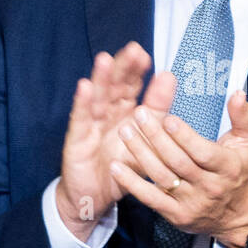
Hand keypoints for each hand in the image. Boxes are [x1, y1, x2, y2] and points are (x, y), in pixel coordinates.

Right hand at [54, 41, 173, 240]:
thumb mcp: (145, 138)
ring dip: (101, 79)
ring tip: (105, 60)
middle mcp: (106, 113)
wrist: (96, 197)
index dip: (137, 70)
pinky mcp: (77, 140)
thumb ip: (157, 110)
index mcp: (123, 111)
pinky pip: (80, 119)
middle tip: (133, 50)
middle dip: (123, 68)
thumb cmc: (120, 166)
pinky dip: (82, 103)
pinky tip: (84, 87)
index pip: (131, 85)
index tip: (146, 55)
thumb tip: (170, 77)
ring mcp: (90, 124)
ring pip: (97, 97)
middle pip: (114, 86)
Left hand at [110, 85, 247, 247]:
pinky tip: (116, 167)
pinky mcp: (176, 215)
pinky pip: (150, 199)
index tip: (168, 118)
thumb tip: (237, 93)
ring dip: (141, 154)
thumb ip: (243, 117)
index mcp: (228, 168)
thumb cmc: (241, 170)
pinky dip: (132, 183)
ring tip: (125, 132)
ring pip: (162, 177)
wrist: (238, 214)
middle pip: (178, 162)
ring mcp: (192, 203)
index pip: (204, 153)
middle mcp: (210, 187)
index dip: (185, 137)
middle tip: (139, 115)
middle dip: (156, 138)